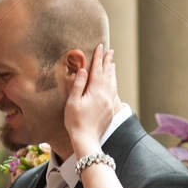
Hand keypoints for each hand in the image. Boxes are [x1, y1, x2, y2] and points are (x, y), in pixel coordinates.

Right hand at [64, 42, 116, 158]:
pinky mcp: (110, 110)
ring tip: (113, 63)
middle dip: (108, 62)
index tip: (100, 47)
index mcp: (95, 91)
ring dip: (112, 72)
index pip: (97, 70)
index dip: (98, 58)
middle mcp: (105, 95)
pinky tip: (113, 82)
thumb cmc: (75, 122)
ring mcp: (109, 103)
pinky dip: (114, 83)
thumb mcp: (73, 102)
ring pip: (113, 83)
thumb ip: (78, 84)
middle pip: (107, 74)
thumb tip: (83, 70)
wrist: (87, 140)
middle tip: (110, 51)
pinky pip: (114, 92)